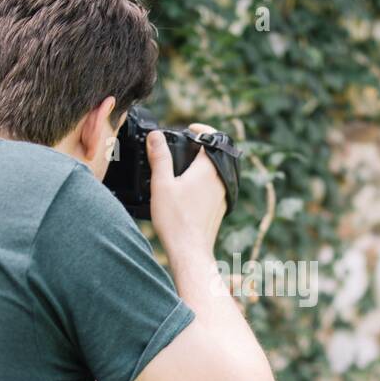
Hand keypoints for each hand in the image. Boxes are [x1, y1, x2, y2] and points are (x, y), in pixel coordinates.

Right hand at [149, 123, 226, 261]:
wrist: (190, 251)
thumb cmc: (176, 220)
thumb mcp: (161, 184)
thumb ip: (159, 158)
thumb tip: (156, 136)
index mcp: (209, 169)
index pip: (213, 138)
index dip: (201, 129)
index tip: (190, 129)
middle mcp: (221, 179)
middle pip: (215, 154)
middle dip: (201, 147)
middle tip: (184, 146)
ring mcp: (223, 195)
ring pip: (216, 171)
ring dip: (203, 165)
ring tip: (184, 166)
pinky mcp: (221, 208)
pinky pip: (216, 187)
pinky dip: (205, 181)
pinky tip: (188, 190)